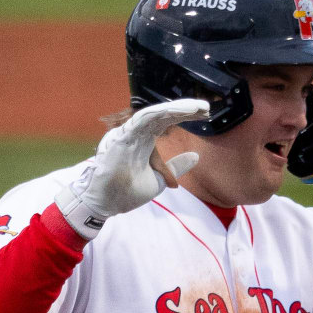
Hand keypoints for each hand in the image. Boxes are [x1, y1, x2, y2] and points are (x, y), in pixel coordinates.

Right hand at [54, 99, 209, 238]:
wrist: (107, 205)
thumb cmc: (127, 191)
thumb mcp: (160, 178)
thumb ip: (176, 166)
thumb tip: (196, 156)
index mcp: (144, 140)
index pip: (166, 121)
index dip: (185, 115)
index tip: (205, 114)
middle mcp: (136, 133)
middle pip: (161, 115)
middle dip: (184, 109)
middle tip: (205, 107)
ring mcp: (126, 134)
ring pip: (152, 115)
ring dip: (174, 109)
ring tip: (195, 107)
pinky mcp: (119, 139)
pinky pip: (140, 121)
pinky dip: (158, 114)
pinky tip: (176, 111)